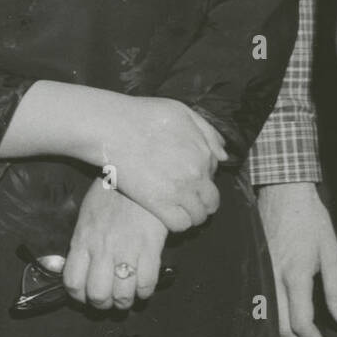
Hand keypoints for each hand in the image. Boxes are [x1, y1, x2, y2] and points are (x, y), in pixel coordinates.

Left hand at [63, 178, 168, 310]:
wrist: (140, 172)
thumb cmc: (112, 192)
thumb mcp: (87, 214)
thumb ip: (83, 241)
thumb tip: (81, 265)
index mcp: (83, 239)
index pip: (73, 282)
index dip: (79, 296)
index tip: (86, 295)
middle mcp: (102, 249)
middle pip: (98, 295)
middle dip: (103, 304)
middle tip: (109, 299)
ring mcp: (127, 249)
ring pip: (122, 295)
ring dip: (124, 302)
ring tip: (127, 297)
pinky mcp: (151, 247)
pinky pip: (147, 283)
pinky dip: (145, 292)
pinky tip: (143, 286)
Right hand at [101, 95, 224, 232]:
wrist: (112, 127)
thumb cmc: (143, 115)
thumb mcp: (182, 112)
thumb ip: (207, 132)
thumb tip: (223, 155)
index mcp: (202, 152)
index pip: (214, 173)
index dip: (202, 175)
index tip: (188, 175)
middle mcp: (196, 174)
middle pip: (212, 200)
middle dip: (204, 201)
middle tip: (188, 199)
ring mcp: (178, 191)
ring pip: (198, 216)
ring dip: (192, 215)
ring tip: (178, 209)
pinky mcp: (158, 204)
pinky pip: (180, 224)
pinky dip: (178, 223)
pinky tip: (168, 215)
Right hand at [257, 182, 336, 336]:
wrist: (282, 192)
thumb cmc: (310, 219)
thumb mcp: (331, 251)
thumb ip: (335, 288)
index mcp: (296, 275)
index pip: (302, 323)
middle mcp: (274, 278)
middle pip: (283, 328)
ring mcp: (262, 273)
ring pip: (269, 320)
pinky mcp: (256, 269)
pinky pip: (261, 305)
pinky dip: (271, 325)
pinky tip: (279, 334)